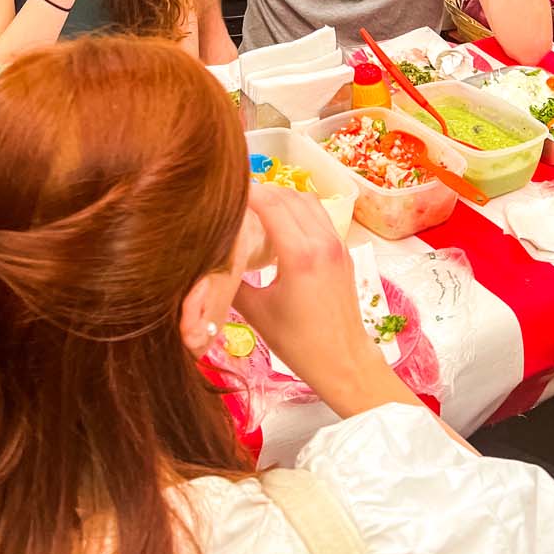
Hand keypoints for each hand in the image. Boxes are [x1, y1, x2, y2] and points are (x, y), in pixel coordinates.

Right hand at [234, 185, 396, 416]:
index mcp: (301, 255)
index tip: (226, 194)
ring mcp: (337, 244)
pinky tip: (282, 225)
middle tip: (237, 200)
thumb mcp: (257, 313)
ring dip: (283, 197)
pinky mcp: (343, 251)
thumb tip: (209, 262)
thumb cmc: (299, 343)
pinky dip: (299, 210)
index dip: (247, 193)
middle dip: (262, 192)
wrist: (344, 362)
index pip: (271, 204)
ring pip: (308, 201)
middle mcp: (322, 242)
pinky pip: (319, 216)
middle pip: (289, 196)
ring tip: (258, 208)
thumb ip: (232, 282)